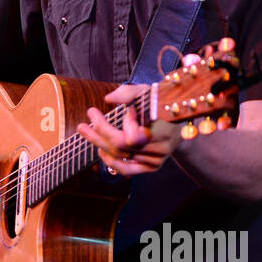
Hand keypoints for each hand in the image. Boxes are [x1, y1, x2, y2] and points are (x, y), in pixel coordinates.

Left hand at [74, 58, 199, 176]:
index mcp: (163, 130)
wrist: (180, 119)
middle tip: (81, 125)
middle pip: (121, 147)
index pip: (132, 137)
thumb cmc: (161, 102)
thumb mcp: (147, 91)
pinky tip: (100, 151)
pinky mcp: (152, 167)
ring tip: (87, 133)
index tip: (117, 111)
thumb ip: (128, 93)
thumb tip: (108, 98)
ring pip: (120, 157)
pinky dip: (111, 161)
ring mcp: (156, 160)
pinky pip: (126, 170)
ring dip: (100, 144)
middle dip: (98, 133)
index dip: (122, 125)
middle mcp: (160, 149)